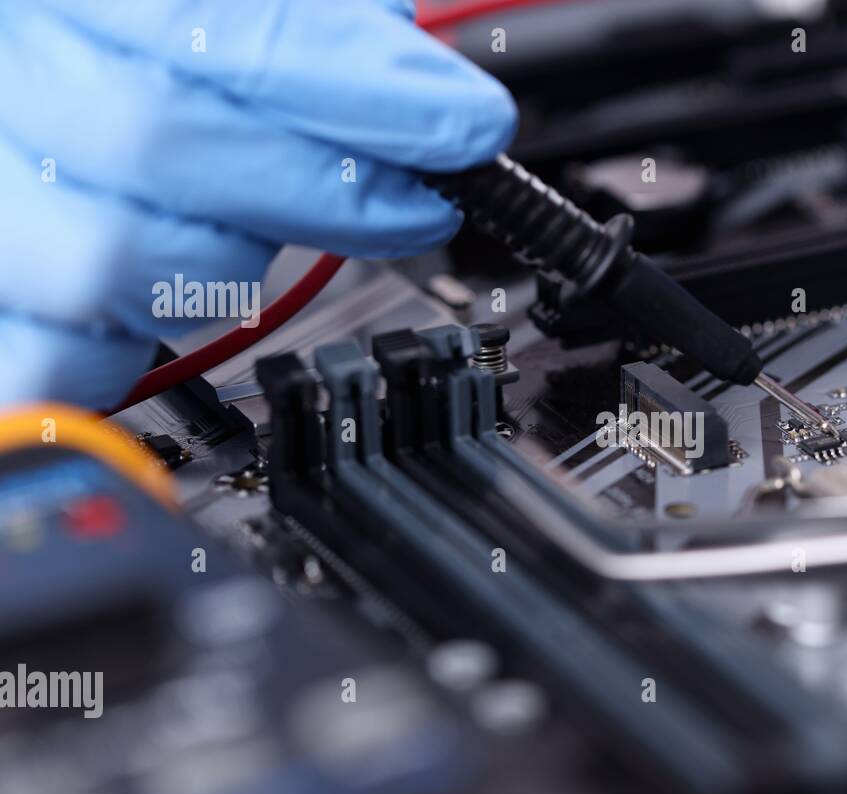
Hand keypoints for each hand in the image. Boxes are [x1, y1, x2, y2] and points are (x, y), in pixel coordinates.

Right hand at [0, 0, 516, 407]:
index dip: (354, 82)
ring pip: (109, 263)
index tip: (462, 125)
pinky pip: (49, 364)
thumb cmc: (131, 40)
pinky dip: (134, 355)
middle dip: (324, 190)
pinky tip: (184, 312)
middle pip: (160, 143)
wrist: (30, 69)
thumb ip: (298, 14)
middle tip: (414, 202)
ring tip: (266, 237)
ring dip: (230, 267)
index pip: (215, 20)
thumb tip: (419, 83)